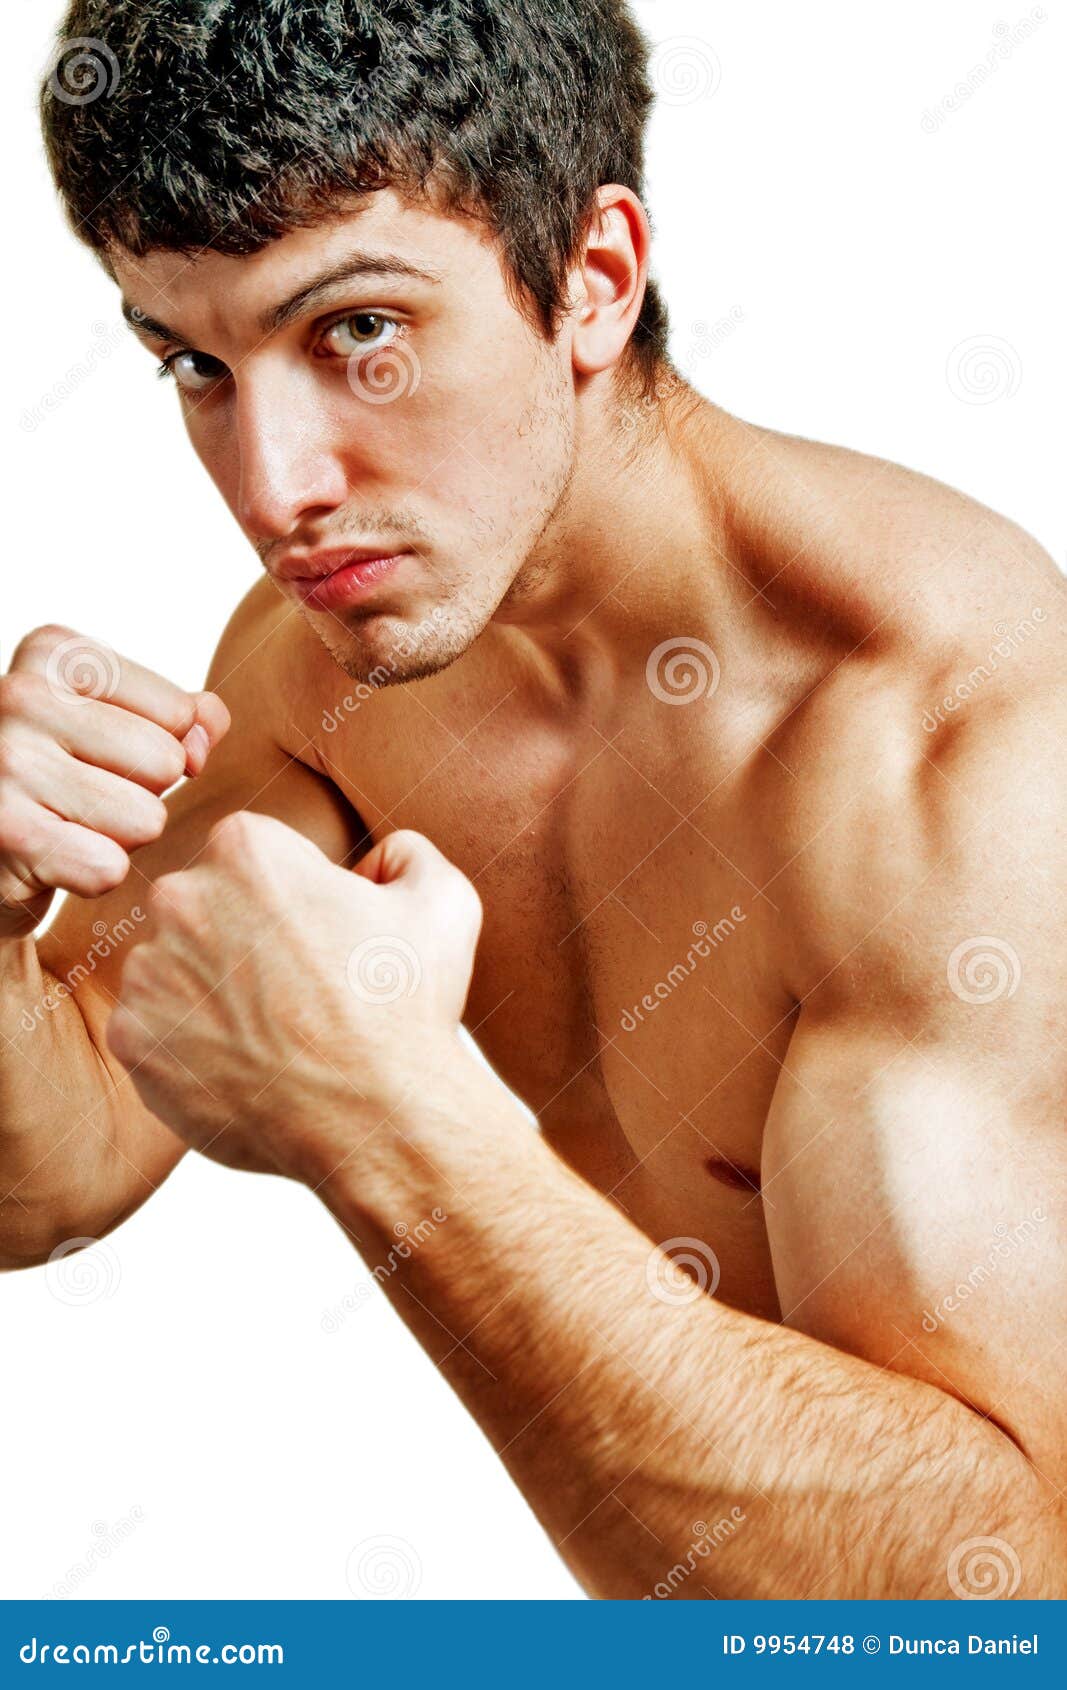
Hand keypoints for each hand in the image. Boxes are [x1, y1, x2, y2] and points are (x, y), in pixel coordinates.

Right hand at [0, 624, 228, 940]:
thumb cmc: (68, 776)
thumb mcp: (125, 725)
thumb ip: (186, 717)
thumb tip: (203, 736)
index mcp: (52, 653)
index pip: (178, 714)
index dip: (160, 751)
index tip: (102, 757)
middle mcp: (20, 695)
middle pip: (165, 763)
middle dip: (143, 795)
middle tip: (85, 798)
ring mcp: (7, 762)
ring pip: (145, 818)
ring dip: (121, 837)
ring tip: (68, 824)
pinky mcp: (7, 832)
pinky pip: (109, 867)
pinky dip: (93, 875)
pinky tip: (53, 859)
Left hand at [105, 813, 483, 1182]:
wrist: (378, 1119)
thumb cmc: (408, 1008)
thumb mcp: (442, 901)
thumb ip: (404, 853)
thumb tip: (375, 860)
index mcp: (247, 849)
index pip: (249, 855)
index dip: (289, 897)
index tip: (317, 937)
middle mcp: (181, 897)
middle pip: (200, 906)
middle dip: (239, 938)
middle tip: (294, 989)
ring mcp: (149, 971)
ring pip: (173, 969)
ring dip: (210, 992)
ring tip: (273, 1035)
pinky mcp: (133, 1039)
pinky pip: (155, 1033)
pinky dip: (191, 1049)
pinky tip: (245, 1067)